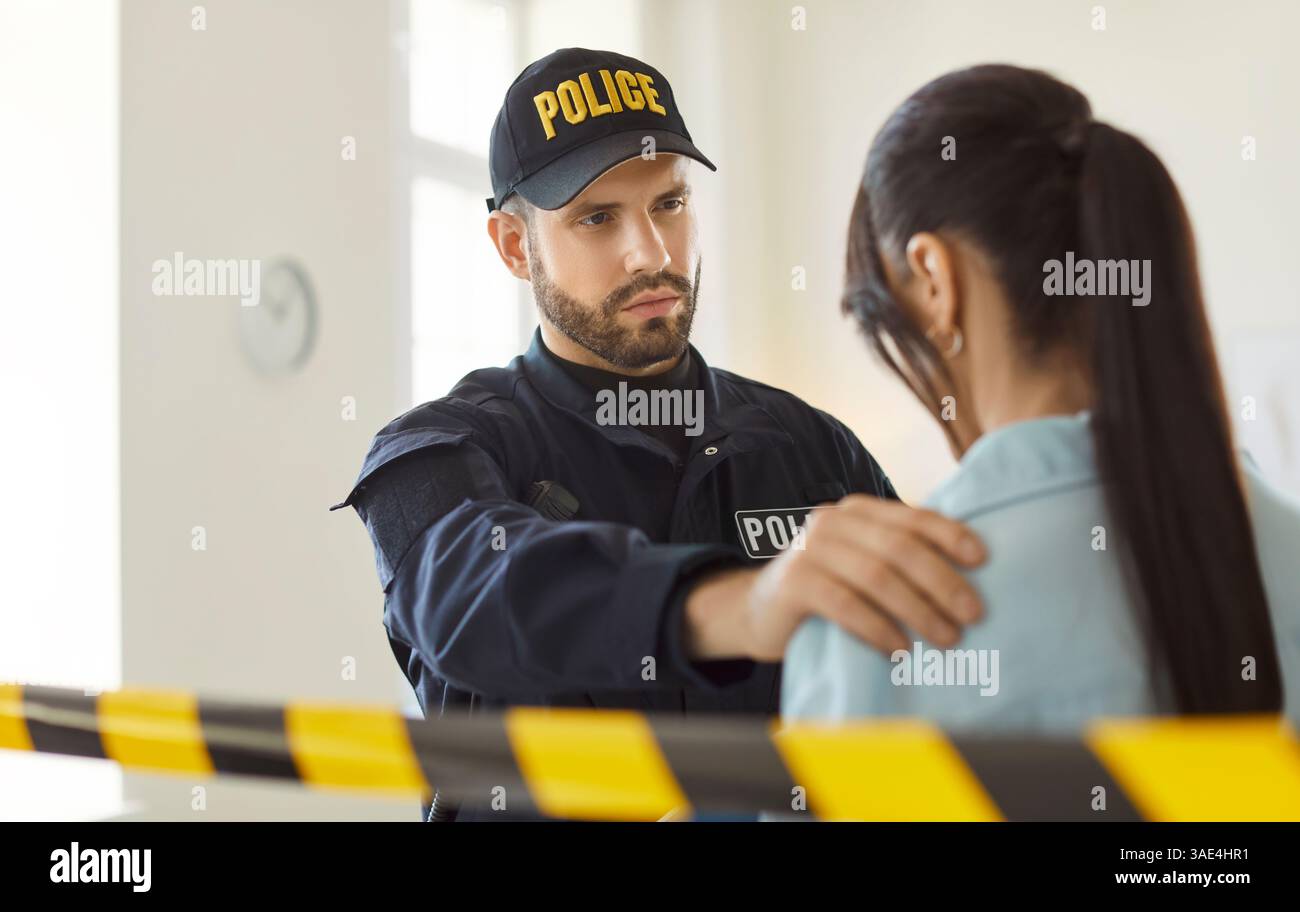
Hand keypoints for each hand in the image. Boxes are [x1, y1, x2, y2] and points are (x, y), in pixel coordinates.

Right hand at [684, 495, 985, 661]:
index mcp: (857, 511)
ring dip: (918, 610)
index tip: (983, 560)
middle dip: (942, 581)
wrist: (756, 610)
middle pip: (900, 548)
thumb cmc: (825, 589)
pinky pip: (846, 604)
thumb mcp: (860, 562)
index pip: (912, 517)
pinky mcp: (794, 581)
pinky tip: (900, 649)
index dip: (950, 535)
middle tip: (973, 614)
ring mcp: (810, 549)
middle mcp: (832, 521)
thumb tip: (970, 575)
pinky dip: (879, 628)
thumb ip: (897, 556)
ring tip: (946, 638)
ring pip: (877, 576)